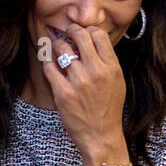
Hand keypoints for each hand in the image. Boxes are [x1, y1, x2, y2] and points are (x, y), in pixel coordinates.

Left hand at [42, 23, 126, 164]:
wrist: (100, 136)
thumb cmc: (108, 109)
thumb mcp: (117, 82)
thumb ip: (106, 62)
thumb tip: (91, 41)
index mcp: (112, 68)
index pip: (98, 34)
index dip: (88, 30)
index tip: (82, 32)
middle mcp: (96, 71)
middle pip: (79, 35)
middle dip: (70, 30)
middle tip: (66, 32)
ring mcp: (78, 81)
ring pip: (61, 48)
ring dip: (57, 45)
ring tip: (56, 47)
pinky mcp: (62, 92)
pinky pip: (49, 67)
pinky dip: (47, 61)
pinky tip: (49, 61)